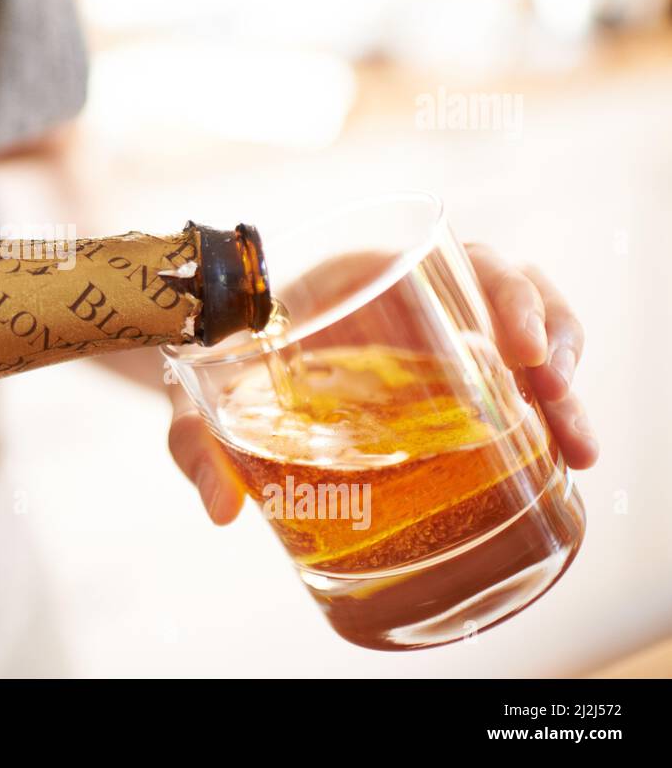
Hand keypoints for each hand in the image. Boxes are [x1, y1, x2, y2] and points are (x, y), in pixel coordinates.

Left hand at [168, 242, 596, 524]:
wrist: (213, 368)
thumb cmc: (215, 365)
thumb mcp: (198, 395)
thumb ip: (196, 441)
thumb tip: (222, 509)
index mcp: (361, 276)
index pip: (456, 260)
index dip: (505, 294)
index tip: (519, 349)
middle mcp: (409, 296)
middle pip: (510, 294)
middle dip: (551, 342)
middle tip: (554, 401)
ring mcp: (434, 336)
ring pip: (525, 338)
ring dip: (561, 387)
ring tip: (575, 448)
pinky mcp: (446, 378)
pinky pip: (511, 381)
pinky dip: (544, 410)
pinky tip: (558, 457)